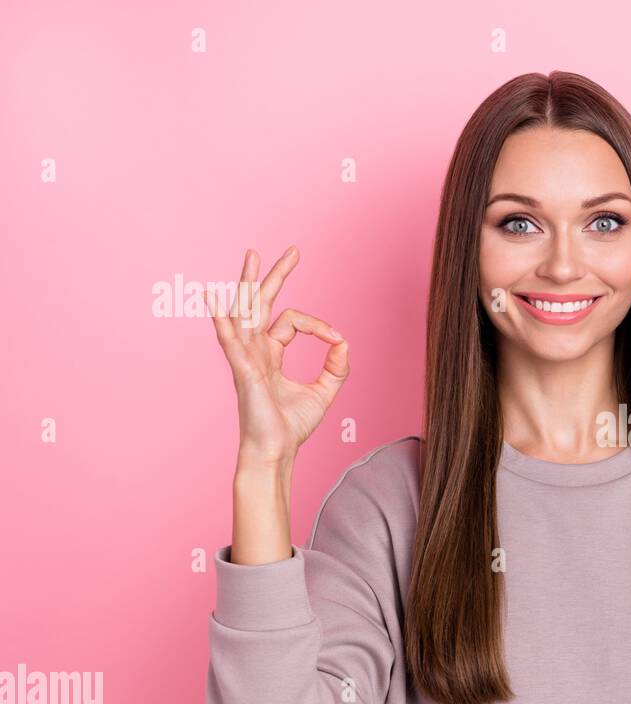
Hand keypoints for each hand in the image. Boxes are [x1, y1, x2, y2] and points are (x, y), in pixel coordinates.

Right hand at [207, 247, 348, 466]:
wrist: (276, 452)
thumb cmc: (291, 427)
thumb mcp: (323, 392)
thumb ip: (336, 367)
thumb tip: (344, 342)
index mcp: (271, 353)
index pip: (293, 322)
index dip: (318, 326)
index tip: (337, 340)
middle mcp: (256, 350)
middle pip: (263, 303)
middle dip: (276, 275)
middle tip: (292, 251)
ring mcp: (246, 358)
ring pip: (246, 311)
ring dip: (249, 283)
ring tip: (252, 255)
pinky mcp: (242, 370)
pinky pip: (230, 341)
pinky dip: (221, 319)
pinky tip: (213, 299)